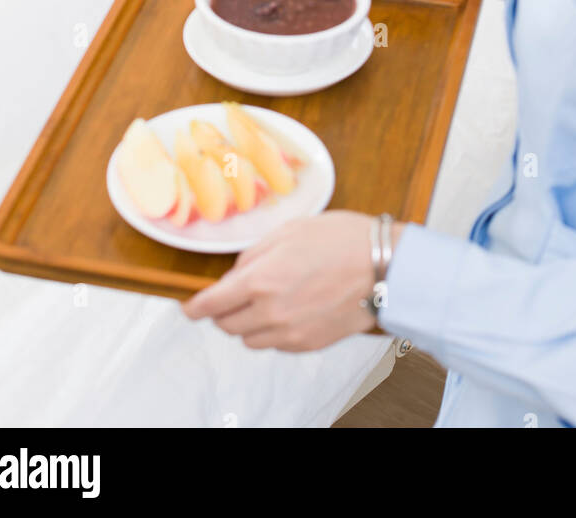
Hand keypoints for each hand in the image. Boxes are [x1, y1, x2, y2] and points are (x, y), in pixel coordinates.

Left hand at [182, 211, 401, 350]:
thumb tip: (234, 275)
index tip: (189, 307)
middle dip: (224, 311)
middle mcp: (270, 312)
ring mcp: (289, 333)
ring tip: (270, 299)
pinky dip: (274, 331)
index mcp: (261, 280)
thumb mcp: (290, 230)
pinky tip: (291, 308)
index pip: (211, 305)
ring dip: (249, 323)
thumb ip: (254, 255)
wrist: (385, 268)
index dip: (194, 307)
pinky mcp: (308, 345)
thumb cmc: (341, 240)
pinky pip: (276, 344)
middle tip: (237, 293)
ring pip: (249, 339)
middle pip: (227, 325)